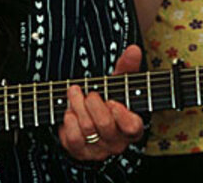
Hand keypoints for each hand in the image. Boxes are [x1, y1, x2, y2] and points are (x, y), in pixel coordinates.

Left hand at [58, 45, 144, 161]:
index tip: (112, 101)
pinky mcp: (80, 152)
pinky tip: (69, 112)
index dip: (121, 115)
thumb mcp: (117, 83)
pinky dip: (69, 122)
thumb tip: (134, 49)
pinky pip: (73, 139)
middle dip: (93, 103)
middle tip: (89, 92)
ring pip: (87, 129)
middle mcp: (117, 142)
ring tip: (74, 92)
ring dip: (77, 105)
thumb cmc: (107, 99)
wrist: (88, 118)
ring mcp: (99, 149)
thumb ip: (127, 67)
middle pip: (105, 124)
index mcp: (132, 126)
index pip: (132, 127)